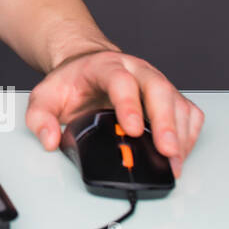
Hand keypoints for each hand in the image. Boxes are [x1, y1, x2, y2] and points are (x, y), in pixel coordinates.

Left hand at [25, 48, 203, 177]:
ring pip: (178, 102)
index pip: (121, 81)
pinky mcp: (169, 97)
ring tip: (173, 161)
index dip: (129, 105)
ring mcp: (155, 82)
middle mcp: (136, 71)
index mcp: (105, 66)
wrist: (85, 66)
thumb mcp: (44, 96)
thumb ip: (40, 118)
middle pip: (159, 90)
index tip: (131, 130)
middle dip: (165, 122)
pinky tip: (179, 153)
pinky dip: (188, 134)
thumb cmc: (70, 82)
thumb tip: (49, 140)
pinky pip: (188, 113)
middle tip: (166, 150)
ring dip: (180, 133)